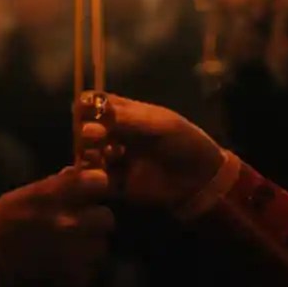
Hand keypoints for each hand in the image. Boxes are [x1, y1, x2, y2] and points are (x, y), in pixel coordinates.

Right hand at [0, 166, 112, 286]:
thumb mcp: (18, 197)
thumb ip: (51, 185)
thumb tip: (75, 173)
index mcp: (55, 199)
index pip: (99, 182)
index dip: (95, 186)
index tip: (89, 192)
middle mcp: (72, 225)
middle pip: (106, 217)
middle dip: (94, 220)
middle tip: (78, 226)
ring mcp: (77, 255)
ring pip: (101, 246)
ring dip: (89, 246)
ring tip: (69, 250)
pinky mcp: (78, 280)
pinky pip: (91, 270)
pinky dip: (81, 269)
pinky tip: (63, 268)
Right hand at [77, 93, 223, 213]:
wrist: (201, 180)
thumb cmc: (184, 143)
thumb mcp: (159, 125)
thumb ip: (126, 119)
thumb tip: (90, 120)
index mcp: (125, 113)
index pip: (95, 103)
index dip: (88, 106)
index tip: (89, 111)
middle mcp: (114, 134)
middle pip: (86, 128)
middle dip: (86, 132)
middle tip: (95, 136)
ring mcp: (113, 158)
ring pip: (87, 154)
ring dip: (88, 154)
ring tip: (101, 157)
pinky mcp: (116, 184)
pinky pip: (95, 180)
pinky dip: (93, 177)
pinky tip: (102, 176)